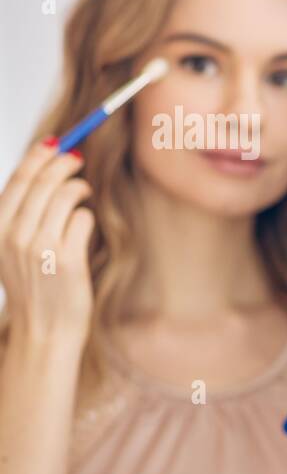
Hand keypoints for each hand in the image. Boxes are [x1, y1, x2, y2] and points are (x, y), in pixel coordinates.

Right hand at [0, 139, 94, 348]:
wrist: (44, 330)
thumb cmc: (36, 287)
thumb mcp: (13, 250)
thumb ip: (21, 217)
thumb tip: (43, 173)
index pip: (16, 180)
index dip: (37, 156)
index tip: (54, 143)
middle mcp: (13, 236)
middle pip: (41, 183)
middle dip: (62, 164)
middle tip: (77, 159)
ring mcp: (39, 247)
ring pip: (64, 197)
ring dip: (78, 188)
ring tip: (82, 190)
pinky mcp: (66, 259)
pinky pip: (82, 219)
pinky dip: (86, 216)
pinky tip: (84, 224)